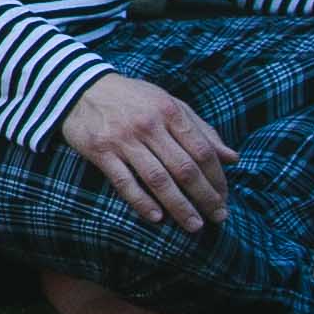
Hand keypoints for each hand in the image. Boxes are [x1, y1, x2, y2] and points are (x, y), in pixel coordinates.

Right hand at [58, 71, 237, 232]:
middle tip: (218, 217)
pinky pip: (124, 182)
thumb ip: (201, 130)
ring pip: (158, 179)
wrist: (81, 88)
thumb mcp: (169, 104)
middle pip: (184, 168)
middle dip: (205, 197)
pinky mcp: (100, 151)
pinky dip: (141, 201)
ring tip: (194, 225)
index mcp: (170, 112)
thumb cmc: (133, 99)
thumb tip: (232, 158)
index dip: (217, 178)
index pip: (202, 151)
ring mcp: (123, 139)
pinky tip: (156, 218)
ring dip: (179, 205)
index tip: (224, 198)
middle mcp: (149, 125)